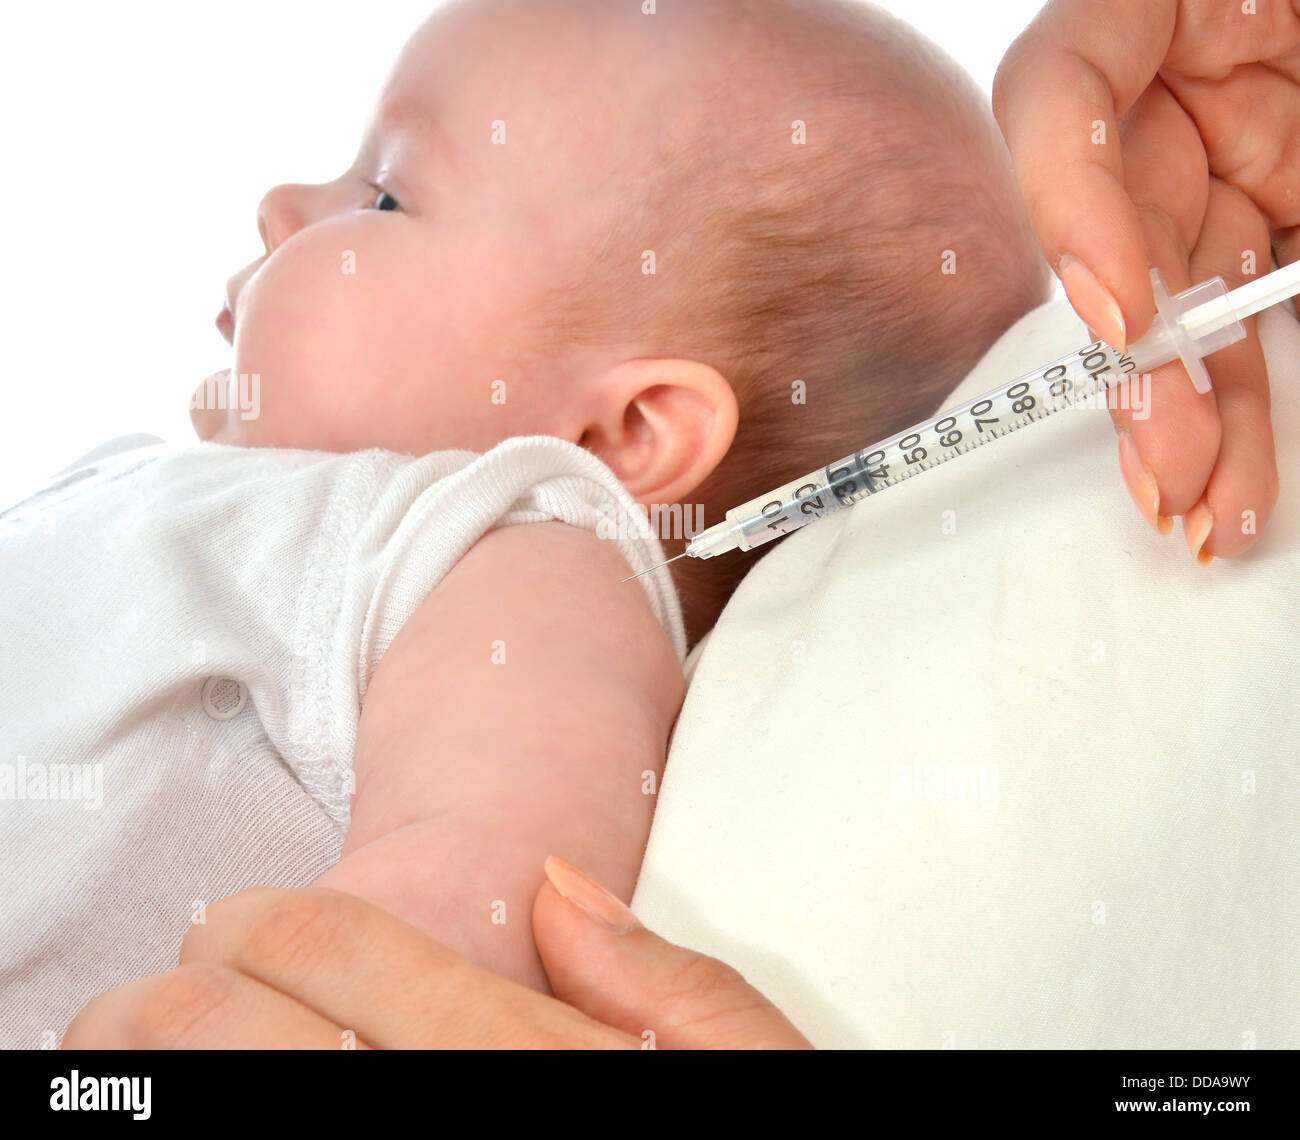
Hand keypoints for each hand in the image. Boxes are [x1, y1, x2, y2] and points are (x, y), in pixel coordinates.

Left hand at [61, 857, 809, 1048]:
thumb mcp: (753, 1068)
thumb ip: (666, 979)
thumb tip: (559, 889)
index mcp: (522, 1061)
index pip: (337, 949)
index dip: (260, 922)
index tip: (238, 925)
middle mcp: (438, 1116)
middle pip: (226, 1029)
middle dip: (163, 1000)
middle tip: (154, 1001)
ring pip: (209, 1112)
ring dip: (148, 1076)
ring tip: (143, 1062)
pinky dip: (193, 1133)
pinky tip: (192, 1110)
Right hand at [993, 0, 1297, 560]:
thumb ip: (1236, 103)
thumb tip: (1227, 286)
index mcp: (1151, 5)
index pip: (1060, 92)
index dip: (1070, 207)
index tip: (1119, 314)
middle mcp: (1170, 89)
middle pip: (1118, 234)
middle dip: (1142, 368)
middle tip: (1170, 469)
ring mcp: (1220, 151)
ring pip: (1185, 295)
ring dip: (1193, 409)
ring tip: (1208, 504)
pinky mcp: (1269, 201)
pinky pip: (1249, 301)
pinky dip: (1241, 385)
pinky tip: (1237, 458)